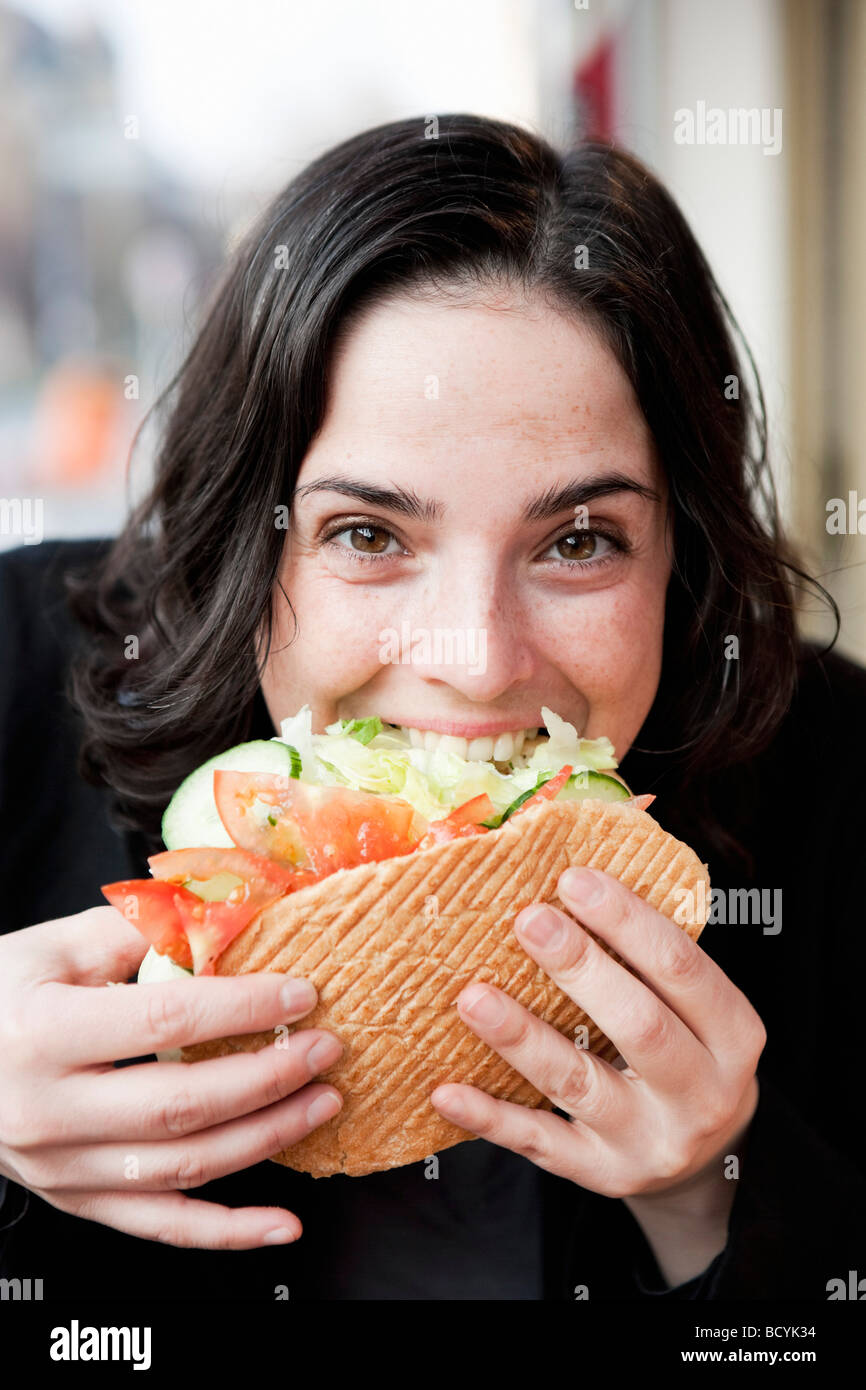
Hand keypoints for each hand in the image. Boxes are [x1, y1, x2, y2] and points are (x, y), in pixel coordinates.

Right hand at [0, 907, 343, 1248]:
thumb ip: (137, 931)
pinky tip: (284, 1224)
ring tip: (322, 1103)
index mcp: (44, 1035)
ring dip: (268, 1139)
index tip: (300, 993)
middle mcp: (50, 1112)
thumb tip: (225, 918)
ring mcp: (64, 1169)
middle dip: (269, 1076)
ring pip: (184, 1169)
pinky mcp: (79, 1201)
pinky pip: (162, 1227)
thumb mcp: (52, 947)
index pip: (165, 1021)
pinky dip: (230, 1233)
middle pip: (182, 1105)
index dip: (243, 1008)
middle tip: (326, 1048)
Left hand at [430, 866, 764, 1272]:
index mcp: (734, 1035)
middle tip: (528, 919)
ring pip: (578, 1084)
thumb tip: (569, 881)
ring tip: (472, 996)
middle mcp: (701, 1094)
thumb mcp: (698, 1010)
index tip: (573, 879)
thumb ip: (650, 958)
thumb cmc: (688, 1052)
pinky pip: (539, 1143)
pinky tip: (446, 1091)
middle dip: (580, 968)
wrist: (707, 1163)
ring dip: (522, 1036)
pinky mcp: (601, 1173)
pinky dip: (490, 1117)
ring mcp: (650, 1141)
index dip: (628, 921)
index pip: (683, 968)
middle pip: (639, 1026)